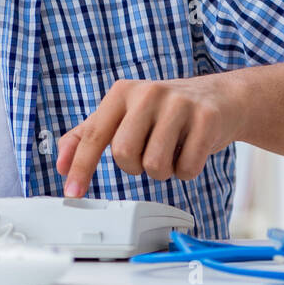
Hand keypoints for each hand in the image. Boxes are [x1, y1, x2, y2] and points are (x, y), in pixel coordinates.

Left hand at [55, 71, 245, 197]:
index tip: (72, 193)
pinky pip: (186, 168)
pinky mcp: (206, 119)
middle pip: (124, 154)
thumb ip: (89, 134)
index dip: (81, 166)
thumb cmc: (166, 111)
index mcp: (122, 92)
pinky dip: (187, 170)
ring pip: (155, 165)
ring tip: (171, 150)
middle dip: (134, 166)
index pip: (94, 134)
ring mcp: (179, 104)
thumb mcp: (124, 114)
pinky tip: (192, 149)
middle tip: (148, 153)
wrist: (221, 98)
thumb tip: (62, 162)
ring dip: (162, 170)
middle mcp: (148, 92)